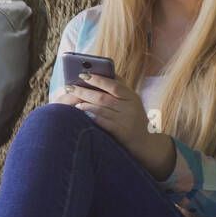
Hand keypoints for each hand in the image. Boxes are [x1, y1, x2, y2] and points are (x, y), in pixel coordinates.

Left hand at [51, 73, 176, 180]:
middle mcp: (130, 108)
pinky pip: (102, 122)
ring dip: (84, 104)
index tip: (83, 74)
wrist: (146, 143)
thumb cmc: (134, 119)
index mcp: (132, 97)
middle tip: (69, 87)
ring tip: (72, 100)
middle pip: (103, 97)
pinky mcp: (120, 133)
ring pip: (101, 109)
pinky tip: (80, 113)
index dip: (98, 79)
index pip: (114, 85)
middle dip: (84, 91)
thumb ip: (120, 88)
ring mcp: (125, 121)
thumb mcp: (132, 101)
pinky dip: (90, 116)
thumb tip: (103, 73)